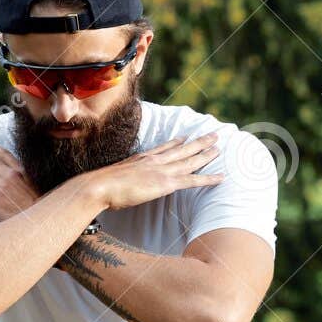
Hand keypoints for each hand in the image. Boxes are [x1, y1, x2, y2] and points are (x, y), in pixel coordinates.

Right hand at [86, 132, 225, 211]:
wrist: (100, 186)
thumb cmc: (102, 186)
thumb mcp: (113, 177)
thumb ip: (121, 178)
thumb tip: (117, 183)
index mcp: (142, 158)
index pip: (163, 148)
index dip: (176, 142)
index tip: (185, 136)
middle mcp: (154, 160)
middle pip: (182, 149)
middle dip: (198, 142)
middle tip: (212, 136)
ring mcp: (162, 170)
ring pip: (190, 160)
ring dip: (206, 153)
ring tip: (219, 147)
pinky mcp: (166, 183)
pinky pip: (193, 180)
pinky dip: (208, 178)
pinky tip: (220, 177)